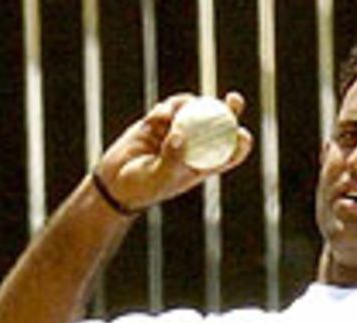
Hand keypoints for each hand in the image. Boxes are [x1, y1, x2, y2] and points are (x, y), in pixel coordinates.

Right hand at [94, 91, 251, 212]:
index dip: (240, 142)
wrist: (114, 182)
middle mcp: (193, 146)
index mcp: (200, 165)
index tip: (242, 133)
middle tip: (234, 99)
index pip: (229, 153)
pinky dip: (167, 107)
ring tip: (171, 117)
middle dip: (229, 108)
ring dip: (189, 105)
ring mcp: (177, 130)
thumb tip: (180, 134)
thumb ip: (171, 158)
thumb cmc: (140, 188)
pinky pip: (171, 106)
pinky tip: (157, 116)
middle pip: (219, 123)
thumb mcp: (158, 178)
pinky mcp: (160, 121)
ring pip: (194, 109)